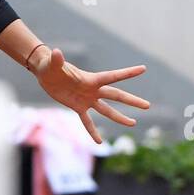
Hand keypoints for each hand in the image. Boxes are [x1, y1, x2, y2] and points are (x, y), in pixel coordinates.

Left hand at [30, 47, 150, 143]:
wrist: (46, 73)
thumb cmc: (50, 65)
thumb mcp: (53, 63)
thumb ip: (57, 59)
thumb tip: (55, 52)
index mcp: (91, 78)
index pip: (112, 76)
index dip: (127, 73)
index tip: (143, 69)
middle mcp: (93, 89)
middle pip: (116, 96)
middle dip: (131, 101)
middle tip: (147, 106)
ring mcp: (87, 99)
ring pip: (107, 110)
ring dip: (119, 117)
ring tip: (133, 123)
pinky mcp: (78, 107)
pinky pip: (87, 121)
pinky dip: (93, 131)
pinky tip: (100, 142)